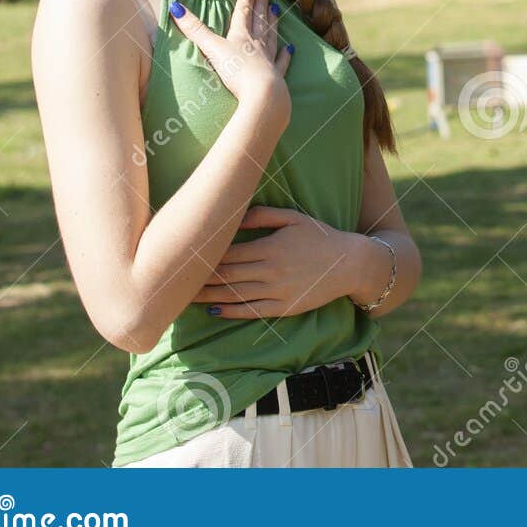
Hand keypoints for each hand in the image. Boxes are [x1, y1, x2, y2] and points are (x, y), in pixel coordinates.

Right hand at [168, 0, 291, 114]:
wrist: (262, 94)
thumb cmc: (236, 70)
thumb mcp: (212, 48)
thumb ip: (194, 29)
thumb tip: (175, 7)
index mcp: (241, 36)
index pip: (243, 13)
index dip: (246, 0)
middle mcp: (257, 44)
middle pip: (259, 20)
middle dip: (261, 4)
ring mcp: (268, 59)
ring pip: (271, 36)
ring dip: (273, 22)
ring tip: (276, 9)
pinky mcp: (276, 76)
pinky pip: (282, 62)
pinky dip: (286, 55)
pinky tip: (291, 49)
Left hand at [193, 205, 357, 318]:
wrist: (350, 263)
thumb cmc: (320, 236)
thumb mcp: (293, 217)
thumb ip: (262, 215)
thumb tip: (233, 218)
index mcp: (270, 247)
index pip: (228, 254)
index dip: (205, 258)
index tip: (186, 258)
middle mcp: (270, 271)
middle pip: (226, 276)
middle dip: (199, 279)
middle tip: (176, 280)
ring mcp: (277, 292)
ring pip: (234, 295)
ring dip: (208, 296)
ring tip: (185, 297)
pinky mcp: (284, 308)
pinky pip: (251, 311)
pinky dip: (230, 311)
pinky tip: (214, 309)